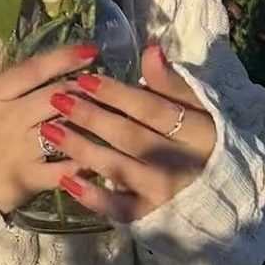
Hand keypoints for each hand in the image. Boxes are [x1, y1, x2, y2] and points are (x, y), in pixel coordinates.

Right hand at [0, 43, 99, 214]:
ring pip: (64, 129)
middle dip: (84, 88)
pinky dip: (84, 163)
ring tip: (111, 116)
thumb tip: (5, 47)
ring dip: (89, 122)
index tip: (90, 50)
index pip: (33, 69)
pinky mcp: (27, 178)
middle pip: (55, 96)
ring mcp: (19, 148)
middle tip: (105, 85)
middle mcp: (9, 117)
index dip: (63, 58)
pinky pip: (63, 169)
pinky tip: (101, 156)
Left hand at [41, 42, 215, 222]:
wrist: (215, 186)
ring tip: (49, 131)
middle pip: (130, 137)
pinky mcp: (150, 215)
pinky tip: (65, 180)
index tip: (84, 78)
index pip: (151, 109)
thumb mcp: (191, 106)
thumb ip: (169, 81)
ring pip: (119, 169)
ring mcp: (164, 193)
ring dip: (82, 150)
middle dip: (91, 117)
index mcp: (196, 131)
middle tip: (57, 99)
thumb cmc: (193, 135)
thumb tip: (150, 49)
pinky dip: (92, 196)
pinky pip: (119, 208)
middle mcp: (181, 164)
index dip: (116, 93)